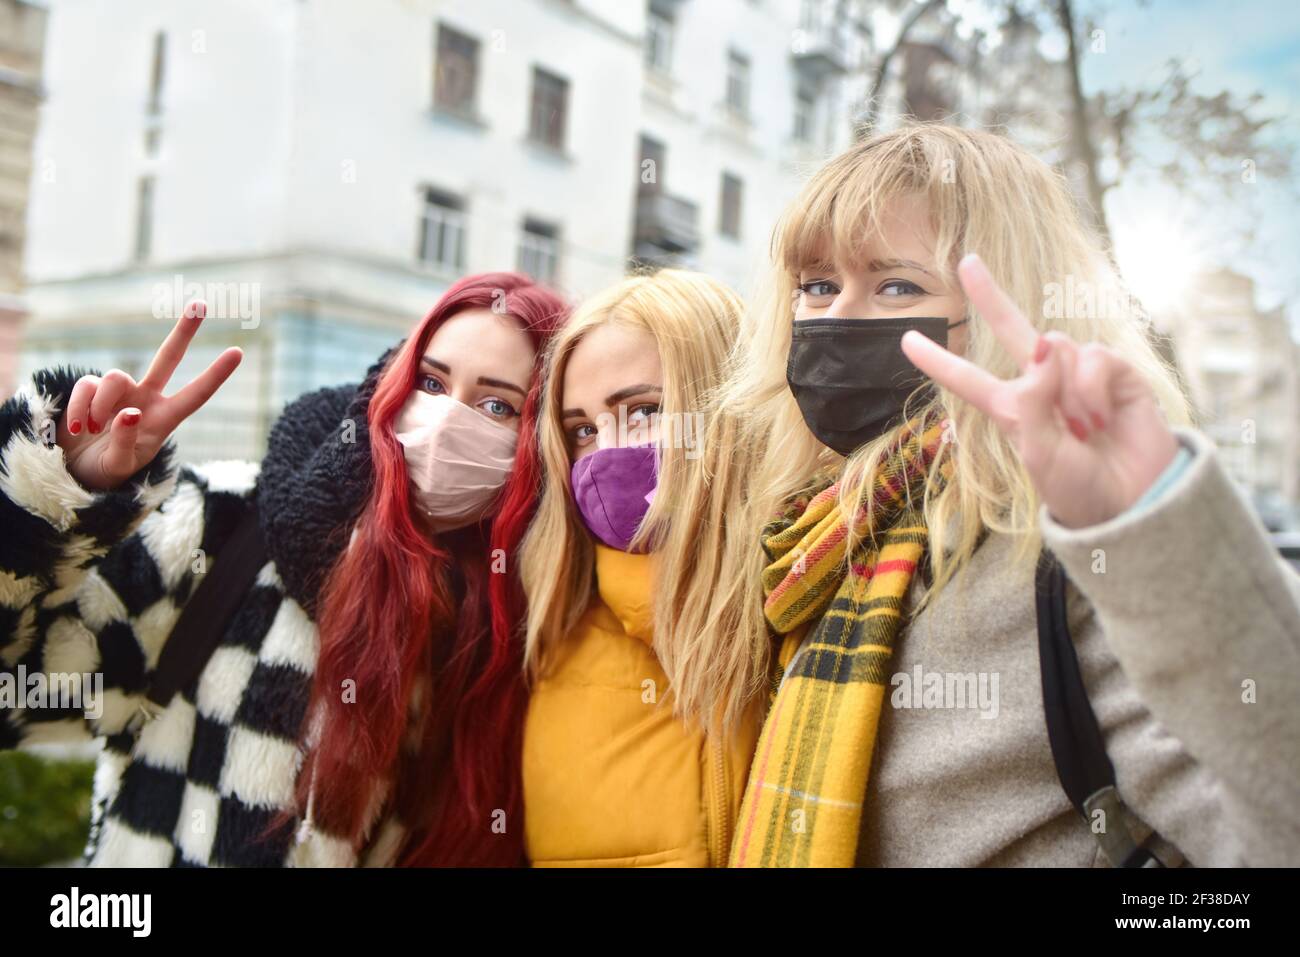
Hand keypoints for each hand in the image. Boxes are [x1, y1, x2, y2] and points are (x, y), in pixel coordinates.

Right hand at [56, 301, 242, 490]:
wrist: (73, 471)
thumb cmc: (106, 471)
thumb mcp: (120, 466)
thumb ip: (127, 442)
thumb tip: (130, 413)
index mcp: (163, 419)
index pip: (195, 395)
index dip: (215, 374)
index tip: (238, 352)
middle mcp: (145, 399)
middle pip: (167, 357)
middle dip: (184, 331)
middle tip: (201, 304)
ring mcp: (118, 392)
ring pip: (114, 377)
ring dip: (100, 405)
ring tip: (92, 430)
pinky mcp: (89, 389)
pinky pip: (86, 386)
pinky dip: (80, 408)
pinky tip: (77, 429)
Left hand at [901, 254, 1177, 528]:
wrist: (1135, 499)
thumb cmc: (1078, 487)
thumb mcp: (1038, 452)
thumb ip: (1033, 401)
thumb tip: (1041, 346)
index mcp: (1012, 409)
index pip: (967, 379)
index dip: (937, 360)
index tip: (907, 339)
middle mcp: (1042, 384)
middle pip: (1012, 328)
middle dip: (990, 295)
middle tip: (967, 262)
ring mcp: (1078, 375)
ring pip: (1057, 348)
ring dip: (1069, 392)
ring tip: (1084, 431)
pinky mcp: (1116, 372)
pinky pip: (1093, 356)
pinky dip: (1093, 386)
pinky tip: (1102, 417)